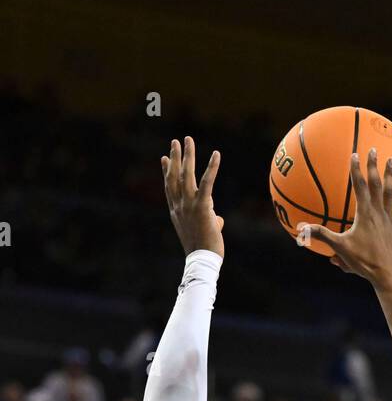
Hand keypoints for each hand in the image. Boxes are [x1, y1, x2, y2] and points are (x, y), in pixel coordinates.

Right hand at [162, 137, 224, 257]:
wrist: (202, 261)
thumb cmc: (204, 250)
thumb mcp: (203, 232)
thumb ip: (209, 220)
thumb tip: (217, 219)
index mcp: (176, 211)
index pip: (169, 187)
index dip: (166, 171)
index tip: (164, 157)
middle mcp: (179, 205)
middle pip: (175, 176)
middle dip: (175, 157)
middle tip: (175, 141)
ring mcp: (189, 205)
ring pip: (187, 175)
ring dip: (187, 155)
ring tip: (187, 140)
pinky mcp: (202, 207)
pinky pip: (207, 183)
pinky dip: (212, 167)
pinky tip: (216, 154)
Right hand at [308, 149, 391, 284]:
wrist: (386, 274)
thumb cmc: (362, 261)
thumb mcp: (340, 248)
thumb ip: (321, 235)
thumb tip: (301, 229)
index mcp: (364, 214)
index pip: (360, 186)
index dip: (356, 170)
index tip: (355, 154)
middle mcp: (378, 212)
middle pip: (376, 184)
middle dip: (374, 165)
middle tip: (374, 149)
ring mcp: (389, 219)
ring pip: (391, 192)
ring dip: (391, 176)